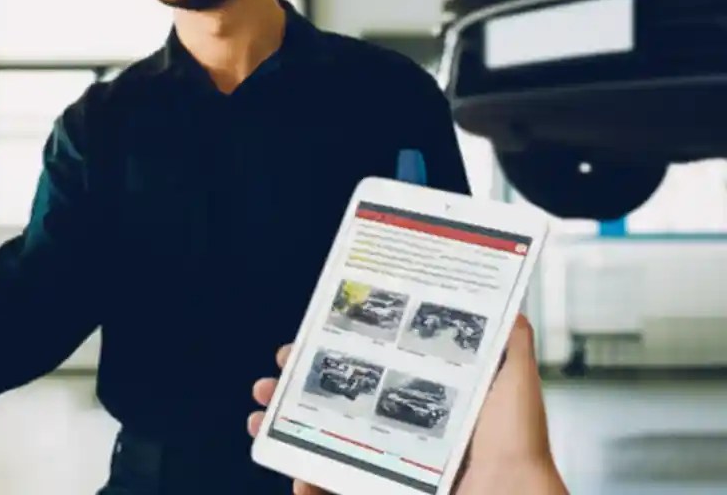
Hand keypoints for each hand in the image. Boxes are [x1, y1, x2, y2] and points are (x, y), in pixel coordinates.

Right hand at [247, 316, 568, 494]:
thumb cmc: (519, 446)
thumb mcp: (514, 381)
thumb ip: (507, 343)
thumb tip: (503, 300)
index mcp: (422, 405)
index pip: (361, 375)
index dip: (325, 360)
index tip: (295, 350)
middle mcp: (399, 436)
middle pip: (330, 408)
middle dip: (289, 393)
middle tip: (266, 384)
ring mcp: (385, 469)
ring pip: (318, 447)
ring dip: (281, 433)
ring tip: (258, 420)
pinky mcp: (375, 493)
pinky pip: (329, 487)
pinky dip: (304, 483)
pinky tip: (292, 472)